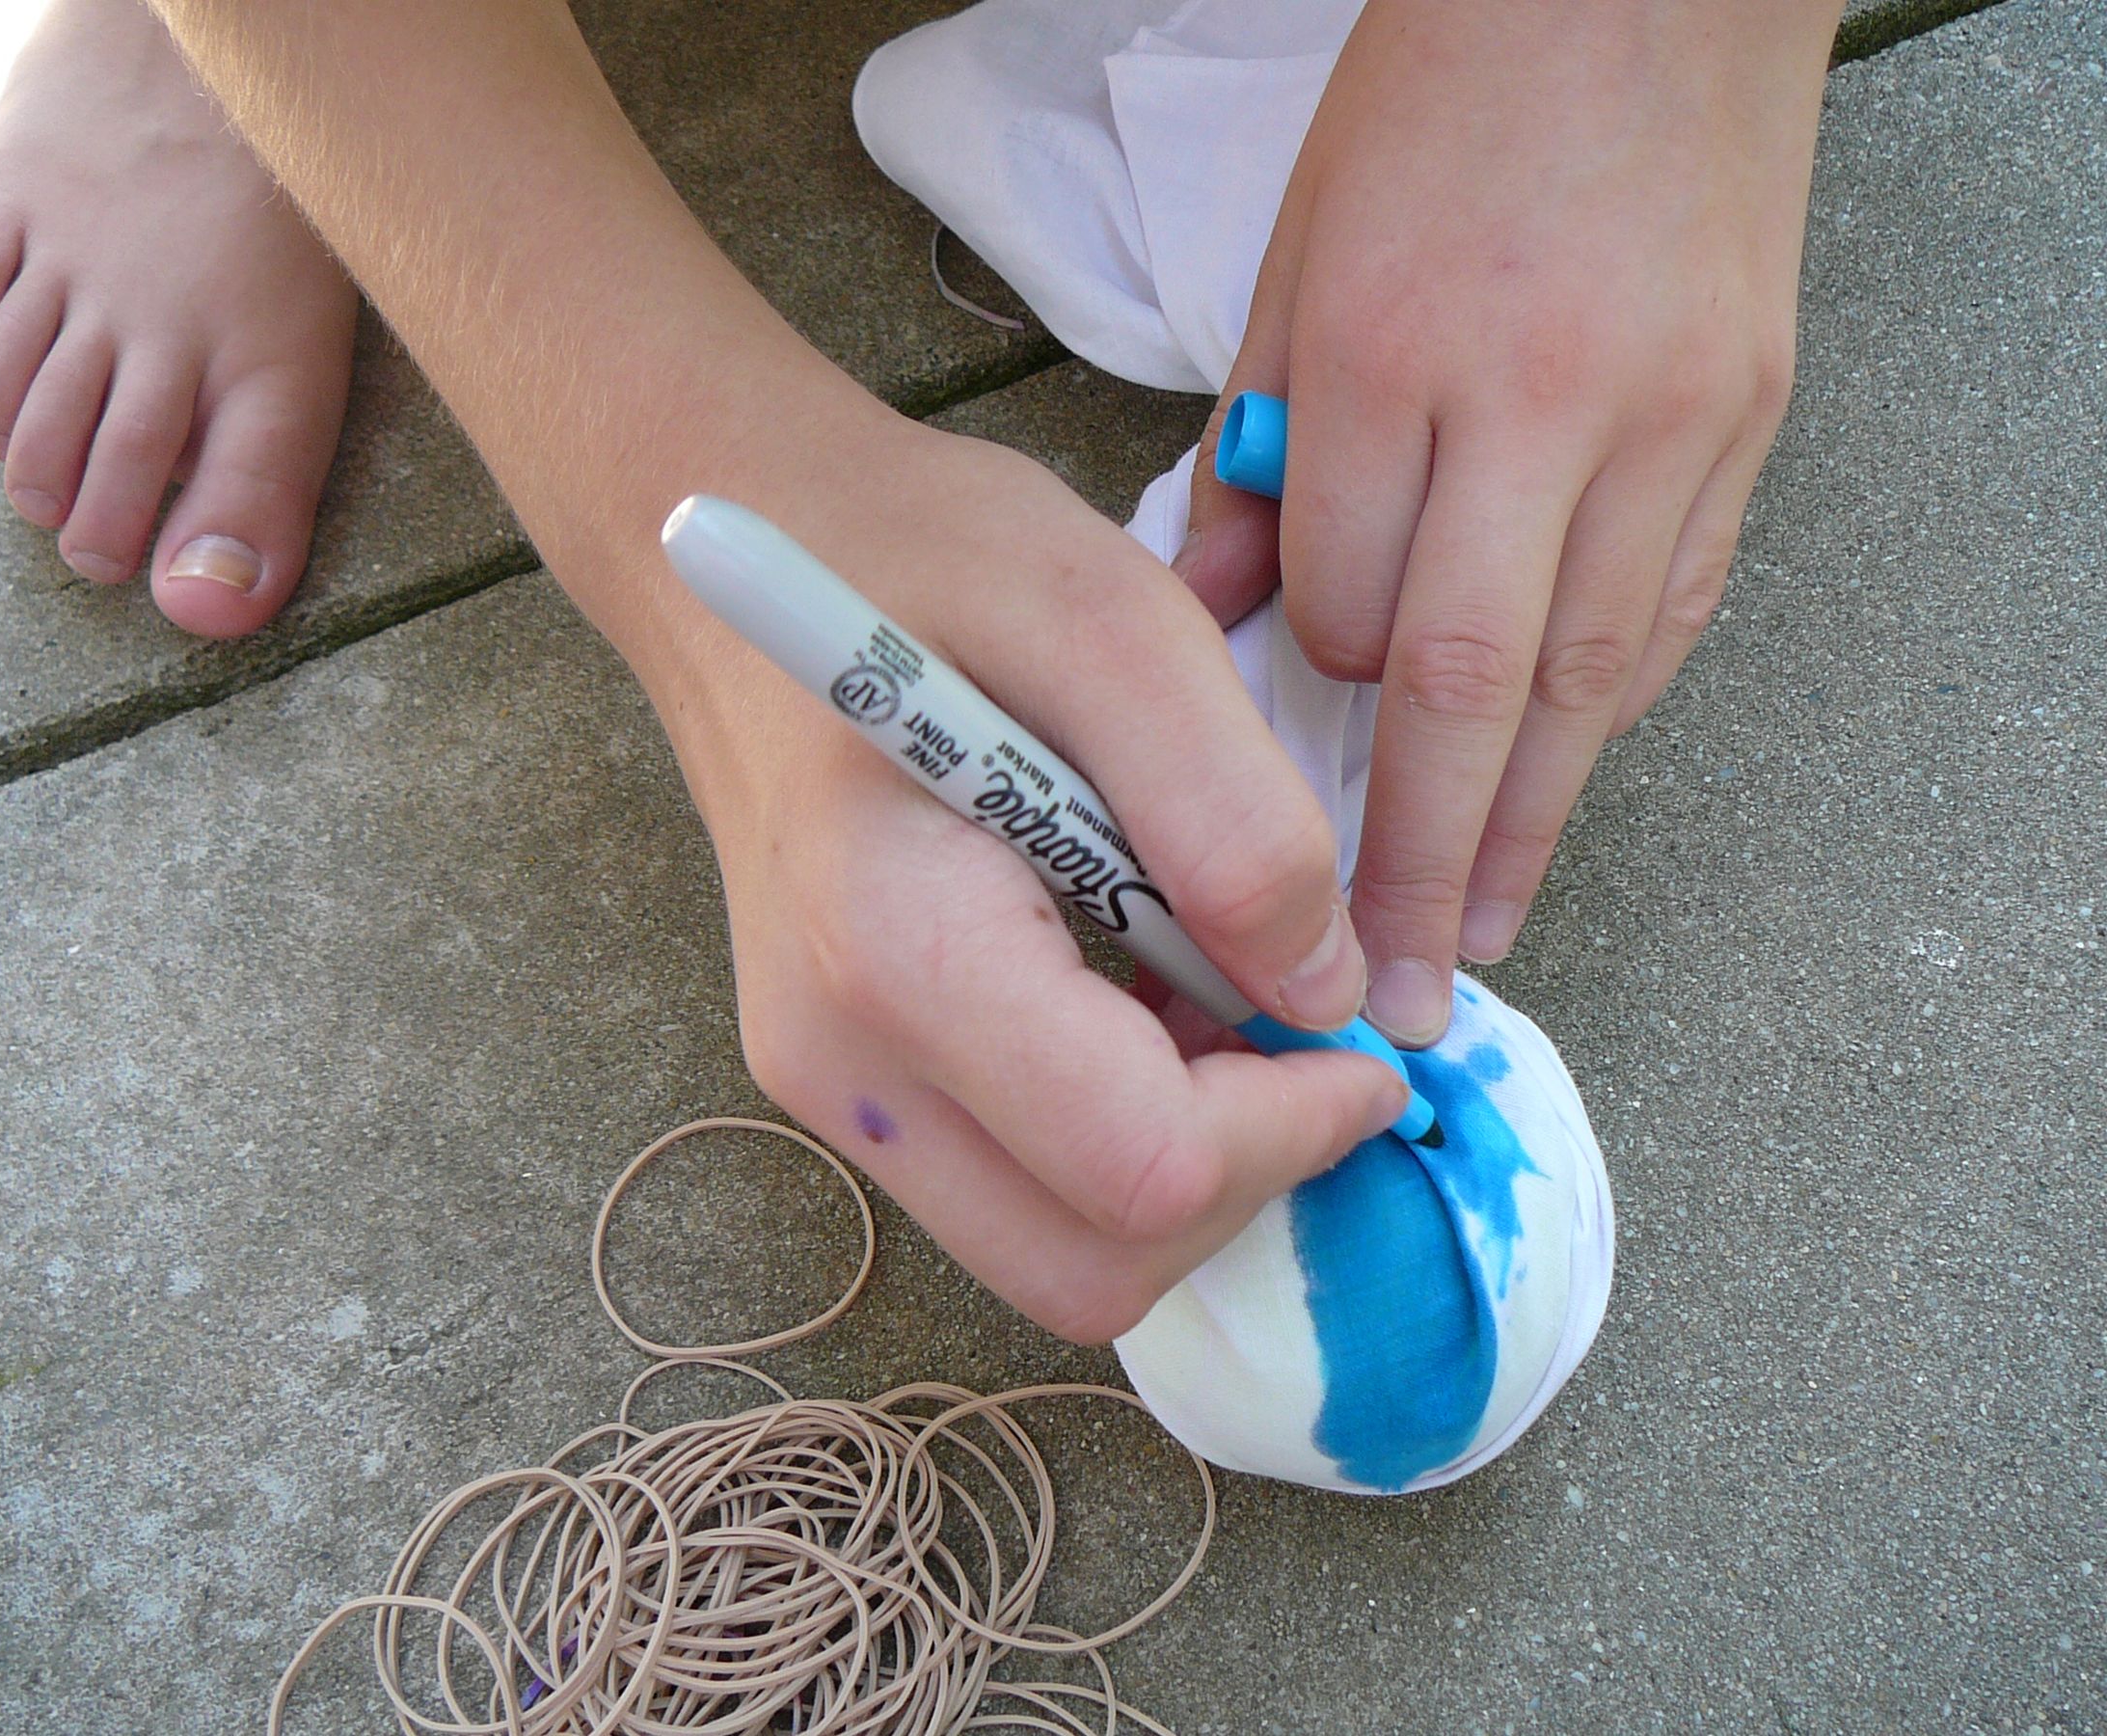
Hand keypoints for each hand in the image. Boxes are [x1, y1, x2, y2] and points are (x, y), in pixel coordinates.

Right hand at [656, 412, 1407, 1341]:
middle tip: (1297, 1037)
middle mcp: (840, 1064)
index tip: (1359, 1032)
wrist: (747, 546)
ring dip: (1183, 1163)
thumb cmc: (922, 556)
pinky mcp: (845, 1079)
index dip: (1294, 1126)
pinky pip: (1014, 1185)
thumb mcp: (1114, 625)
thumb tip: (1327, 995)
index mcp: (896, 952)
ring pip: (1054, 1251)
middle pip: (1091, 1269)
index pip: (1140, 1168)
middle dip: (1239, 1181)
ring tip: (1215, 993)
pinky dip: (1118, 1134)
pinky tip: (1142, 992)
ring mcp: (825, 1087)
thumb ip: (1232, 816)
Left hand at [1178, 0, 1840, 1043]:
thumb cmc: (1449, 100)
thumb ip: (1262, 452)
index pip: (1339, 595)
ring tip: (1479, 934)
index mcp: (1397, 348)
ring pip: (1588, 670)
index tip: (1279, 778)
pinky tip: (1565, 783)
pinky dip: (1611, 711)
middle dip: (1419, 858)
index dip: (1303, 706)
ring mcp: (1667, 415)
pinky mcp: (1749, 419)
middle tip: (1393, 988)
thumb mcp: (1301, 255)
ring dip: (1529, 821)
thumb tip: (1220, 617)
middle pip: (1466, 680)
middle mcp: (1540, 398)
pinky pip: (1672, 606)